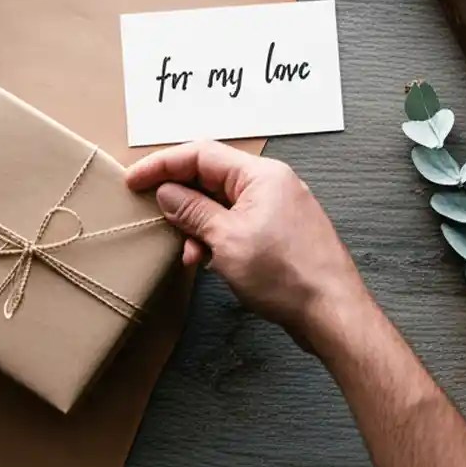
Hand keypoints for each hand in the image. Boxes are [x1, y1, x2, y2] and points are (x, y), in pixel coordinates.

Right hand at [126, 141, 367, 353]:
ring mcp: (278, 209)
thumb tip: (167, 193)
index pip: (201, 154)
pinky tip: (210, 261)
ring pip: (222, 204)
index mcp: (261, 175)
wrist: (332, 312)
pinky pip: (238, 224)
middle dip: (180, 199)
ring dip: (198, 226)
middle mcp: (271, 185)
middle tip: (153, 215)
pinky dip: (218, 238)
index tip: (133, 180)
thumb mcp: (227, 240)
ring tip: (190, 255)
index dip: (162, 165)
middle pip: (211, 177)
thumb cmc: (288, 275)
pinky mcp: (280, 233)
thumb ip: (193, 211)